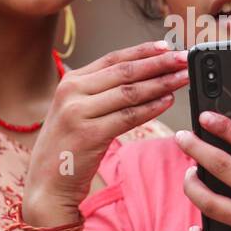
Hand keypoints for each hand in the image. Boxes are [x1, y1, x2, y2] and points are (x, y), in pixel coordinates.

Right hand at [24, 41, 189, 222]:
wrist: (46, 184)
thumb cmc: (67, 148)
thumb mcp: (76, 111)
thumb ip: (100, 92)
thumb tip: (142, 77)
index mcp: (70, 82)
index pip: (113, 58)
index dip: (143, 51)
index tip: (167, 46)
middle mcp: (71, 92)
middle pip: (124, 72)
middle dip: (158, 64)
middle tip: (183, 59)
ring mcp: (78, 113)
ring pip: (129, 93)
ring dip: (161, 83)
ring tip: (183, 78)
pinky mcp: (89, 135)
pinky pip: (128, 117)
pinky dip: (151, 108)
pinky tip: (168, 101)